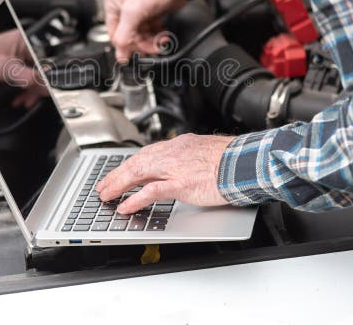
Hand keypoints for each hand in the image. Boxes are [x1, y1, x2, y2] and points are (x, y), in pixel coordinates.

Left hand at [97, 134, 232, 213]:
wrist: (248, 161)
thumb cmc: (236, 160)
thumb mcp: (208, 154)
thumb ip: (193, 160)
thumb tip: (188, 170)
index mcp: (181, 145)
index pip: (148, 153)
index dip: (131, 164)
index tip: (121, 171)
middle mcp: (174, 153)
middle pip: (137, 162)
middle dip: (117, 175)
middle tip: (104, 186)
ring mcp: (176, 168)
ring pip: (138, 173)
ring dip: (119, 185)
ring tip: (106, 195)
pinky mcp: (182, 184)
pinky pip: (151, 191)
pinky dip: (135, 199)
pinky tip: (124, 207)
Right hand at [104, 0, 187, 62]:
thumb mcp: (134, 10)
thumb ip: (124, 33)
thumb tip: (120, 52)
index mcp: (113, 3)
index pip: (114, 34)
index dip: (126, 45)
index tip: (136, 53)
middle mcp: (124, 7)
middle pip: (129, 36)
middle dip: (142, 44)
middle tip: (152, 47)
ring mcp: (139, 10)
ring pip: (141, 35)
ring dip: (151, 41)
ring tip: (160, 41)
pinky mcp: (152, 13)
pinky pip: (151, 31)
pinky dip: (157, 36)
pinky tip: (163, 36)